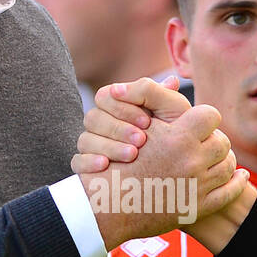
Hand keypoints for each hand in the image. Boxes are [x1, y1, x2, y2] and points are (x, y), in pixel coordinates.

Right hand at [73, 77, 191, 174]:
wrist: (179, 170)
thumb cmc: (178, 134)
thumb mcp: (172, 109)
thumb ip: (153, 91)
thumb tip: (124, 87)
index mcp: (118, 104)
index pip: (105, 97)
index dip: (124, 108)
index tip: (147, 123)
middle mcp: (103, 123)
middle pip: (93, 118)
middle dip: (118, 129)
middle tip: (141, 141)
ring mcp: (93, 145)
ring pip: (85, 140)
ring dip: (108, 146)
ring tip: (131, 155)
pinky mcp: (88, 167)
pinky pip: (77, 162)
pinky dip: (89, 162)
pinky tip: (105, 165)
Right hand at [79, 96, 247, 250]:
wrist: (110, 206)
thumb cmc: (116, 162)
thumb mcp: (133, 126)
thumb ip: (154, 99)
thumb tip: (174, 80)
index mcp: (179, 138)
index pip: (211, 115)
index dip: (205, 117)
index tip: (200, 122)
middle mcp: (192, 161)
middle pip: (222, 141)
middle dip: (215, 140)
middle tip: (208, 142)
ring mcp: (198, 186)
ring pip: (228, 166)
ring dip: (225, 160)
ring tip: (218, 158)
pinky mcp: (199, 208)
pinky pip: (229, 193)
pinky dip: (237, 183)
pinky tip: (239, 177)